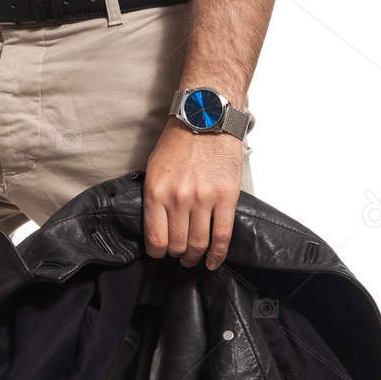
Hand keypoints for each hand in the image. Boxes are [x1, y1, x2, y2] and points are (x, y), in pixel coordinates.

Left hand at [142, 118, 244, 269]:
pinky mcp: (226, 197)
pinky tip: (214, 260)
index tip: (161, 253)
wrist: (206, 119)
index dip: (158, 252)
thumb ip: (155, 197)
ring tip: (195, 259)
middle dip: (178, 256)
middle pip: (178, 245)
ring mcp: (204, 199)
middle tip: (180, 257)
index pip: (156, 238)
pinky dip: (218, 254)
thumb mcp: (154, 168)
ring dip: (196, 257)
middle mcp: (178, 199)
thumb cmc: (179, 141)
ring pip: (199, 243)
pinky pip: (223, 235)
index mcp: (156, 192)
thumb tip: (156, 226)